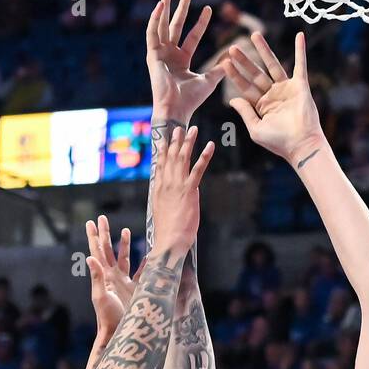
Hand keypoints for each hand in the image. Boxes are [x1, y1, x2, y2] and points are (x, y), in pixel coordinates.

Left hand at [86, 216, 132, 343]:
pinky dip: (144, 263)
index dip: (94, 237)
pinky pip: (140, 272)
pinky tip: (149, 255)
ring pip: (124, 258)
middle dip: (105, 233)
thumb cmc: (108, 317)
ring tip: (125, 230)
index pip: (97, 251)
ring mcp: (124, 282)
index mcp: (104, 276)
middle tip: (103, 218)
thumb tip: (90, 257)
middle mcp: (113, 276)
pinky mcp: (135, 289)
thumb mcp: (101, 297)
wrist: (119, 332)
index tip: (91, 222)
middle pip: (108, 250)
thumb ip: (97, 277)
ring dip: (123, 245)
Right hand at [147, 0, 222, 122]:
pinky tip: (160, 5)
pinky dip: (154, 19)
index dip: (200, 22)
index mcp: (181, 61)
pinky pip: (151, 33)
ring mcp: (159, 54)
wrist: (176, 109)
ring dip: (164, 6)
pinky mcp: (152, 55)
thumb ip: (219, 68)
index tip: (209, 8)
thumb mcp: (208, 81)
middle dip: (180, 7)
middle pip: (175, 25)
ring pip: (161, 24)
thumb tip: (232, 56)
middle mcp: (169, 55)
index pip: (192, 36)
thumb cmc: (190, 100)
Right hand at [151, 125, 213, 255]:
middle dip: (175, 141)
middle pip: (170, 157)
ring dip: (189, 142)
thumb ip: (167, 202)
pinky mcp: (189, 191)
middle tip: (179, 128)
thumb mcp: (163, 213)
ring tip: (194, 129)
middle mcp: (166, 184)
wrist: (169, 241)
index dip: (162, 150)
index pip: (160, 165)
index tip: (163, 139)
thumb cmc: (167, 232)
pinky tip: (210, 146)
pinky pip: (198, 169)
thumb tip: (174, 198)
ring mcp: (177, 186)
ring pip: (183, 158)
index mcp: (158, 189)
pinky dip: (205, 156)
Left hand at [226, 31, 322, 163]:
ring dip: (264, 50)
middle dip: (244, 61)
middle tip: (232, 48)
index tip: (224, 64)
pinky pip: (300, 64)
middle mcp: (273, 95)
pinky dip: (300, 50)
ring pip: (273, 64)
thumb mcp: (255, 129)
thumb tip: (232, 99)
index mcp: (261, 106)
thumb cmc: (279, 141)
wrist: (301, 144)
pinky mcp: (300, 85)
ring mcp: (286, 89)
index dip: (235, 75)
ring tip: (254, 34)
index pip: (245, 87)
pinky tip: (299, 36)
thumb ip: (245, 112)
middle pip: (255, 73)